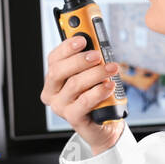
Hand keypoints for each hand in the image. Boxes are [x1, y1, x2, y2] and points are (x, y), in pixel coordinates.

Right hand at [39, 35, 125, 155]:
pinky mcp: (73, 118)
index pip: (54, 58)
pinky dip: (98, 91)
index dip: (67, 47)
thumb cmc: (97, 96)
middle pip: (59, 71)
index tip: (82, 39)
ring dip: (95, 73)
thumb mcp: (92, 74)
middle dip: (80, 60)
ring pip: (74, 84)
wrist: (105, 124)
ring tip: (112, 68)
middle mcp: (52, 92)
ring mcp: (60, 106)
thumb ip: (90, 59)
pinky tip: (109, 85)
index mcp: (53, 78)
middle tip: (98, 55)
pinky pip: (85, 101)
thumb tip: (97, 42)